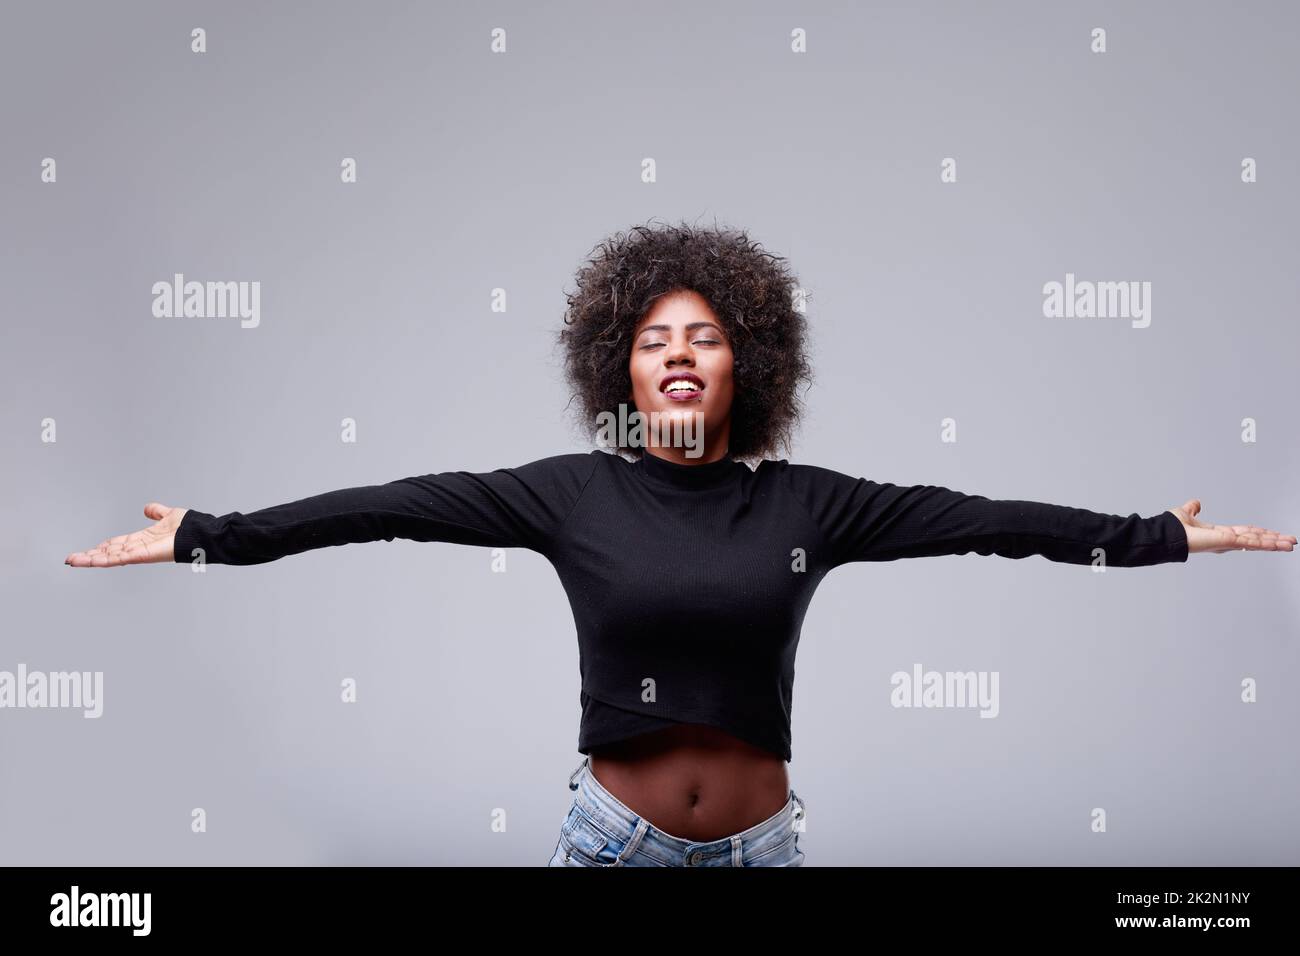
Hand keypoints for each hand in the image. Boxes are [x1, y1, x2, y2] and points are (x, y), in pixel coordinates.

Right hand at [65, 503, 188, 566]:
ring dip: (91, 559)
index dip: (103, 547)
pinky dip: (105, 559)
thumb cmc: (190, 528)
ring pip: (111, 557)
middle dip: (90, 556)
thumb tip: (148, 508)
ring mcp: (141, 553)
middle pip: (110, 553)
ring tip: (73, 561)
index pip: (118, 544)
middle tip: (71, 559)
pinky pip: (121, 558)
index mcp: (143, 539)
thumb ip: (157, 512)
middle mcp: (140, 548)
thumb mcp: (168, 515)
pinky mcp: (144, 555)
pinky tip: (90, 561)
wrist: (202, 533)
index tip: (88, 550)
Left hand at [1167, 499, 1295, 554]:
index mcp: (1220, 533)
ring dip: (1275, 543)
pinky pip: (1251, 542)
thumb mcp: (1186, 514)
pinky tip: (1280, 544)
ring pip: (1257, 542)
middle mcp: (1226, 539)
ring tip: (1291, 544)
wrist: (1166, 535)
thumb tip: (1196, 503)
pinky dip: (1267, 543)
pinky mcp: (1228, 542)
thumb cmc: (1173, 528)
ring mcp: (1228, 542)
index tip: (1273, 534)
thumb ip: (1193, 509)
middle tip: (1291, 542)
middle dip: (1273, 540)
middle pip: (1256, 539)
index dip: (1259, 533)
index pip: (1245, 533)